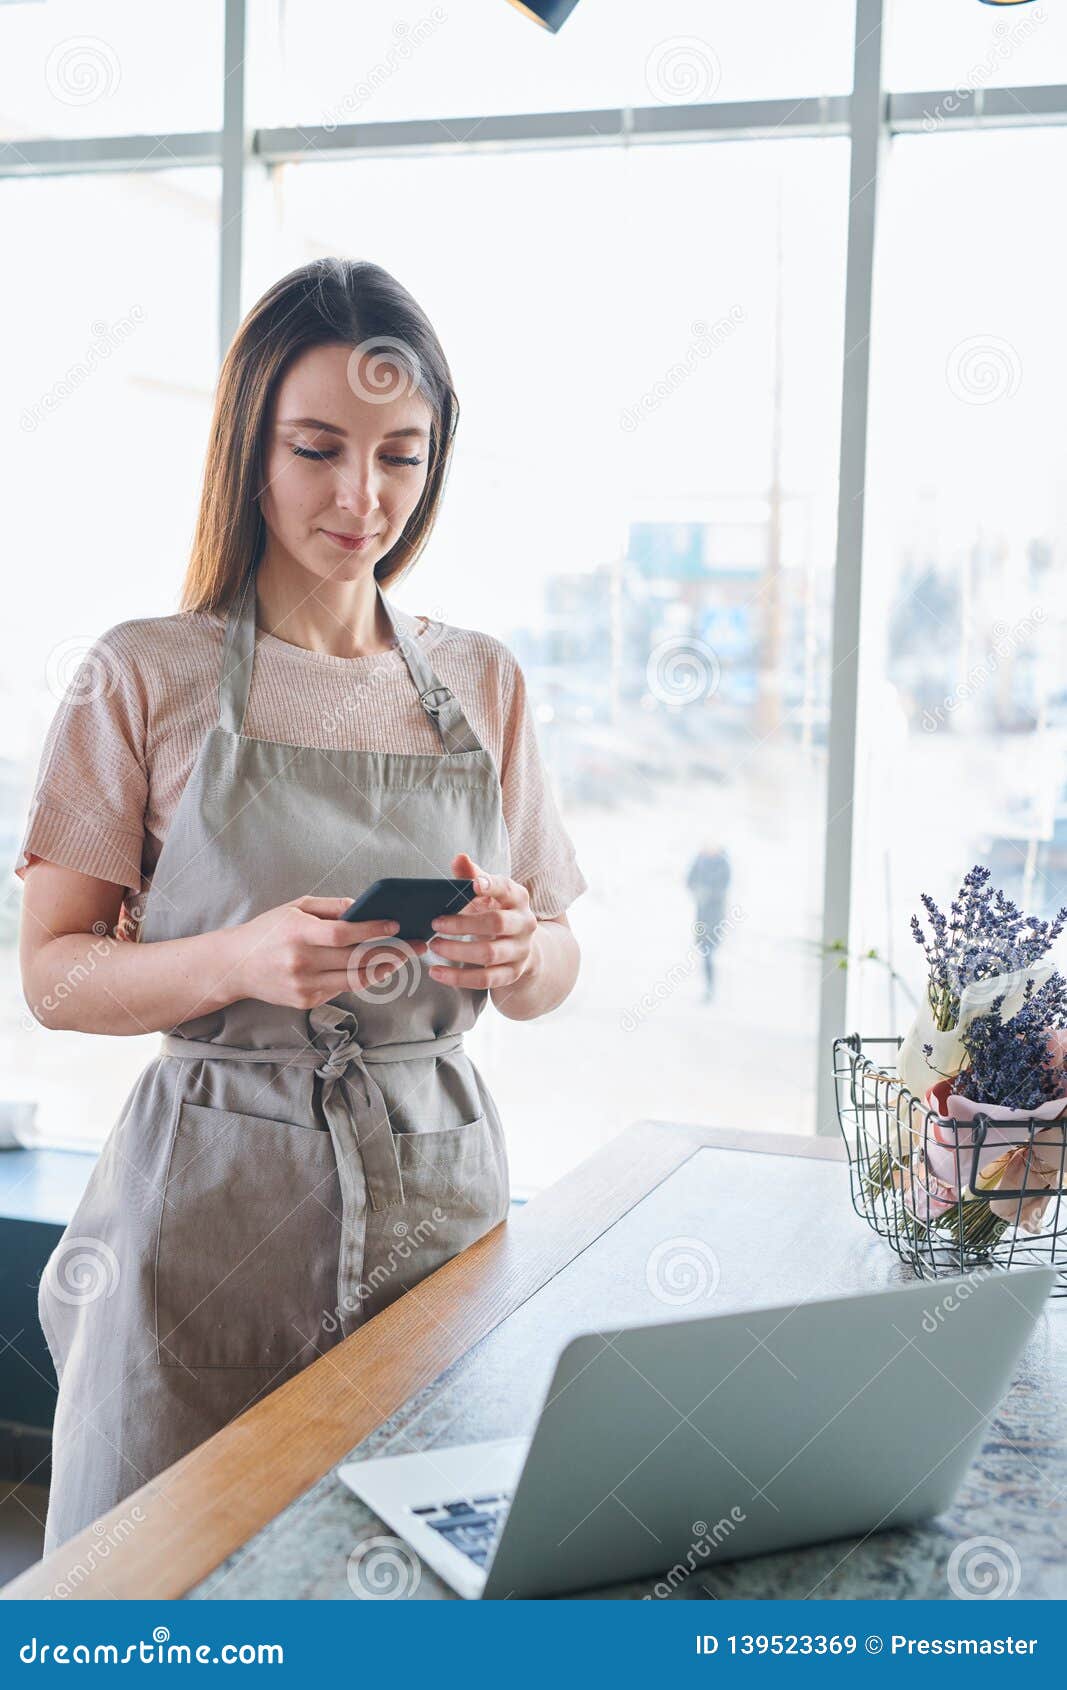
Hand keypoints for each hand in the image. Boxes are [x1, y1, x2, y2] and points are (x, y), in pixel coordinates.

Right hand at [225, 895, 426, 1008]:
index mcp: (298, 933)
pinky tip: (378, 968)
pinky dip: (361, 978)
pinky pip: (342, 989)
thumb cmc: (268, 930)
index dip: (373, 930)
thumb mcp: (295, 907)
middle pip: (356, 960)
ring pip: (356, 980)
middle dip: (392, 951)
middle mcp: (301, 962)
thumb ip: (330, 907)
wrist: (236, 966)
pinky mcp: (306, 1001)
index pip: (344, 934)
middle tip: (418, 944)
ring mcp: (304, 985)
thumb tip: (363, 908)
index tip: (397, 925)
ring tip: (404, 958)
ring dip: (385, 969)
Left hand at [426, 853, 538, 990]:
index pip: (506, 889)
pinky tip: (436, 973)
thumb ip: (472, 874)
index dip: (491, 886)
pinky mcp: (512, 974)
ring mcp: (520, 950)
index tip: (473, 885)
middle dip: (463, 924)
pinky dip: (458, 978)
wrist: (521, 945)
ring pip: (489, 954)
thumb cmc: (496, 911)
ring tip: (434, 946)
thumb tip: (459, 858)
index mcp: (517, 898)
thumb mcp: (487, 892)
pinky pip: (485, 980)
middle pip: (496, 923)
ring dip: (458, 951)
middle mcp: (524, 923)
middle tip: (435, 923)